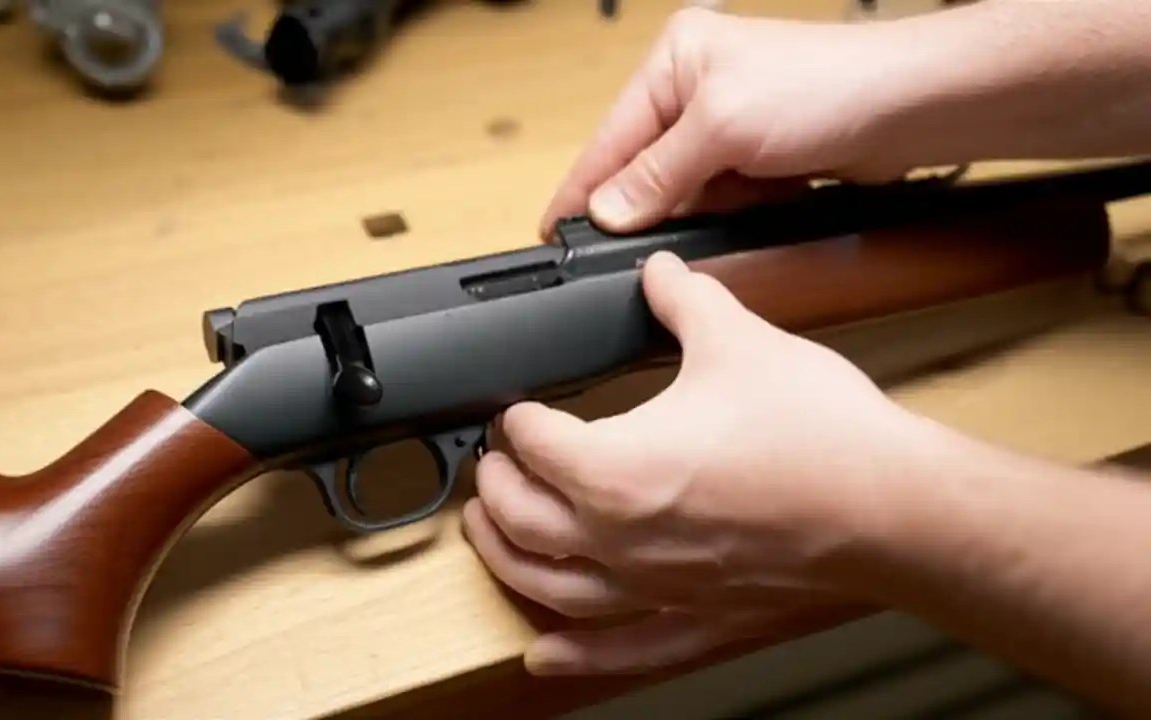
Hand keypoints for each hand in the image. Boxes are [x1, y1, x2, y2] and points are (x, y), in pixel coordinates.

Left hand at [463, 252, 938, 674]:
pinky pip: (622, 647)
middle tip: (491, 466)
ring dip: (507, 562)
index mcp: (615, 468)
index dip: (518, 420)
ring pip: (552, 587)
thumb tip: (660, 274)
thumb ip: (684, 301)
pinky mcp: (698, 619)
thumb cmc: (821, 437)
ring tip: (488, 539)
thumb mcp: (739, 341)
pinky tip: (545, 655)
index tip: (518, 410)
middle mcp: (622, 539)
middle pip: (524, 520)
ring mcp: (656, 588)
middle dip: (497, 487)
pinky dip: (576, 653)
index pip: (537, 443)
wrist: (896, 509)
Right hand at [539, 7, 925, 238]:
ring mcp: (729, 125)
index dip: (583, 188)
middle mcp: (696, 88)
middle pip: (643, 168)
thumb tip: (606, 211)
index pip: (610, 136)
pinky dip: (733, 214)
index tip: (555, 230)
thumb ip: (657, 173)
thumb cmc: (828, 85)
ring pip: (684, 192)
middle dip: (652, 205)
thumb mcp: (722, 127)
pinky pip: (723, 201)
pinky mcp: (759, 157)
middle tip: (633, 244)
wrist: (910, 108)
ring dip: (700, 211)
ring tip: (728, 207)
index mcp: (674, 60)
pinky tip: (755, 207)